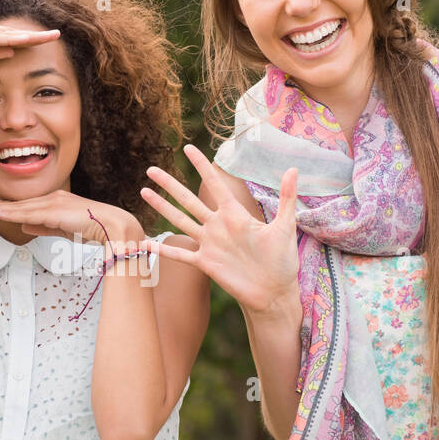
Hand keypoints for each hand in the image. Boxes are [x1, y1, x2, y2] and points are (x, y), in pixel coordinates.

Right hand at [0, 15, 59, 76]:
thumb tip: (12, 51)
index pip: (9, 38)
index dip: (30, 40)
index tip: (49, 41)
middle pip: (11, 32)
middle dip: (35, 34)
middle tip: (58, 35)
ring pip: (4, 33)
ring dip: (25, 35)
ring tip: (47, 37)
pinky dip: (6, 39)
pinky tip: (22, 41)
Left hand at [0, 191, 140, 246]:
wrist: (113, 226)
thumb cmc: (94, 228)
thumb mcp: (63, 229)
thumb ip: (43, 227)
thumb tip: (23, 227)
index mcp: (56, 202)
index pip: (27, 204)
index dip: (7, 205)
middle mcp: (53, 198)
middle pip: (20, 203)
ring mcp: (53, 203)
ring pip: (20, 207)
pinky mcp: (54, 210)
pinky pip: (27, 212)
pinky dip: (10, 212)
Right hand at [138, 144, 299, 313]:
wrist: (273, 292)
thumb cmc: (282, 261)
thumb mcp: (285, 227)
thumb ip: (286, 198)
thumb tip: (294, 168)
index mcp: (234, 214)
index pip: (214, 184)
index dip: (201, 166)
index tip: (187, 147)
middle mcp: (218, 226)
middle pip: (187, 200)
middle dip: (169, 184)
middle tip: (151, 169)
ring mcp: (209, 244)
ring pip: (179, 221)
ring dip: (161, 207)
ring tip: (143, 192)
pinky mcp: (205, 264)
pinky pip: (180, 255)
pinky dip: (163, 250)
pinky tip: (144, 244)